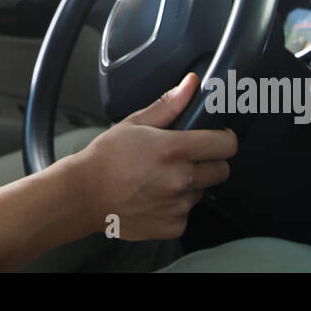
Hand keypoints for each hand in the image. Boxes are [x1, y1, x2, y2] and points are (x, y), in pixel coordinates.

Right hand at [63, 73, 236, 241]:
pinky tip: (156, 196)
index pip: (226, 144)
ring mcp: (178, 205)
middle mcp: (180, 179)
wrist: (84, 195)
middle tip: (187, 158)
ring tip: (163, 177)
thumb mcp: (135, 123)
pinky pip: (187, 212)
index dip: (223, 138)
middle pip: (222, 170)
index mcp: (173, 150)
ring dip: (191, 184)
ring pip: (203, 191)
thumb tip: (190, 85)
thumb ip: (169, 105)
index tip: (216, 137)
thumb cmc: (105, 158)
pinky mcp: (173, 226)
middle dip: (210, 162)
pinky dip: (177, 205)